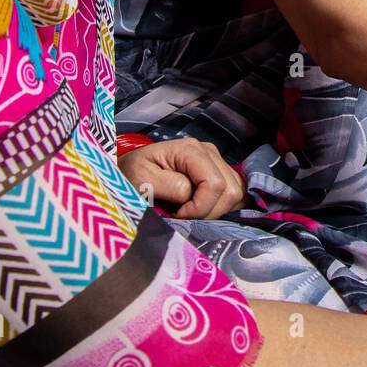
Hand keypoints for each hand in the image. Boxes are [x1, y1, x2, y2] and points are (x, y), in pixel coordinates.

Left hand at [118, 137, 245, 219]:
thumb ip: (170, 186)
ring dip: (215, 211)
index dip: (199, 207)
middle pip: (230, 191)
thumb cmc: (132, 174)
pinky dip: (221, 207)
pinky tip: (201, 209)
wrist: (130, 169)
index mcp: (191, 150)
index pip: (214, 184)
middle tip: (183, 216)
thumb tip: (191, 195)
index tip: (177, 215)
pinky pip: (234, 194)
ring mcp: (217, 161)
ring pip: (235, 195)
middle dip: (209, 212)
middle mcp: (209, 152)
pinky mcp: (219, 172)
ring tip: (190, 212)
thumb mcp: (141, 179)